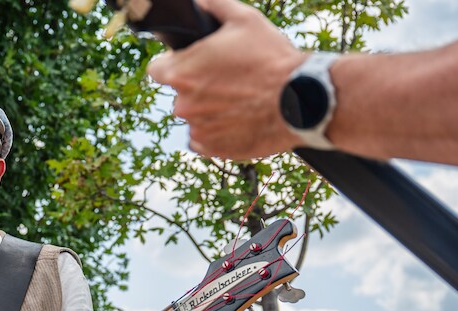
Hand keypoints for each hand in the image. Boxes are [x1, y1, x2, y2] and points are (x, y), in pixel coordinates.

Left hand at [146, 0, 305, 159]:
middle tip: (226, 79)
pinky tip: (237, 118)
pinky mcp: (212, 149)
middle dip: (197, 86)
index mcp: (181, 72)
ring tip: (238, 99)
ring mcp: (197, 128)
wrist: (301, 100)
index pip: (156, 69)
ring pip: (194, 116)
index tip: (190, 63)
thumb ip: (214, 6)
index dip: (172, 64)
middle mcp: (182, 104)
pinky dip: (216, 131)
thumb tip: (198, 2)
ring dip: (208, 109)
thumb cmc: (272, 58)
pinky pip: (204, 139)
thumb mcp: (245, 19)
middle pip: (179, 93)